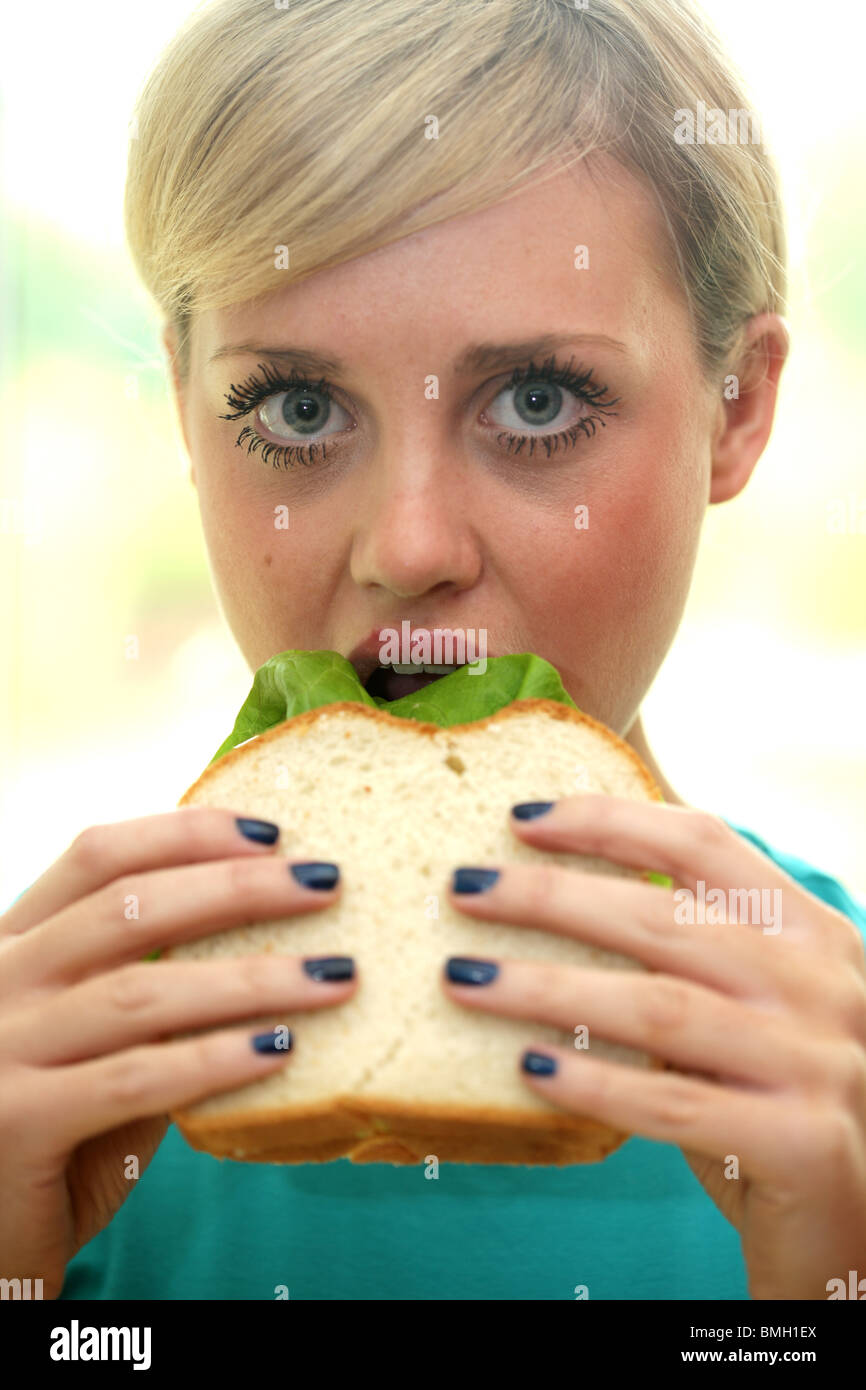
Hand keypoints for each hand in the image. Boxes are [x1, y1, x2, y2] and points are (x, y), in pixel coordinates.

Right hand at [0, 807, 355, 1298]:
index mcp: (16, 942)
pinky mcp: (18, 1122)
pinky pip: (134, 1080)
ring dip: (250, 978)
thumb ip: (153, 986)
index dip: (186, 833)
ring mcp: (1, 1050)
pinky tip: (281, 1050)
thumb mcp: (97, 1040)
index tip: (272, 833)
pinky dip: (215, 1060)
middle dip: (237, 887)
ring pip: (140, 992)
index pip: (98, 855)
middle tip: (325, 882)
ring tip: (333, 974)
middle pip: (128, 907)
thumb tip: (277, 934)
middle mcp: (0, 982)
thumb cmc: (60, 1131)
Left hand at [442, 795, 865, 1299]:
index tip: (519, 819)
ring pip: (659, 1007)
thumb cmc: (771, 1100)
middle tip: (465, 889)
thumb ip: (682, 957)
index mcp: (808, 931)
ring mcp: (821, 1061)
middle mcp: (823, 983)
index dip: (608, 821)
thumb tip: (543, 902)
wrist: (855, 1227)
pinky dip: (596, 1082)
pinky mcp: (803, 1141)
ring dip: (548, 988)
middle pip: (665, 917)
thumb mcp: (745, 1008)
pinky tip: (528, 1069)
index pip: (702, 844)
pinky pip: (675, 1104)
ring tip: (465, 978)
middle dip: (552, 897)